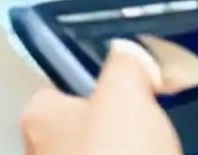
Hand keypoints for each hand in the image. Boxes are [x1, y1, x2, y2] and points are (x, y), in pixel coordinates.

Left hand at [21, 40, 181, 154]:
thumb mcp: (125, 93)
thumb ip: (125, 63)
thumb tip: (129, 53)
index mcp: (40, 117)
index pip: (58, 87)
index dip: (94, 83)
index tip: (124, 82)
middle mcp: (45, 152)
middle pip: (83, 126)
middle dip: (116, 124)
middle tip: (148, 119)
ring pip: (100, 153)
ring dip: (130, 151)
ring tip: (157, 149)